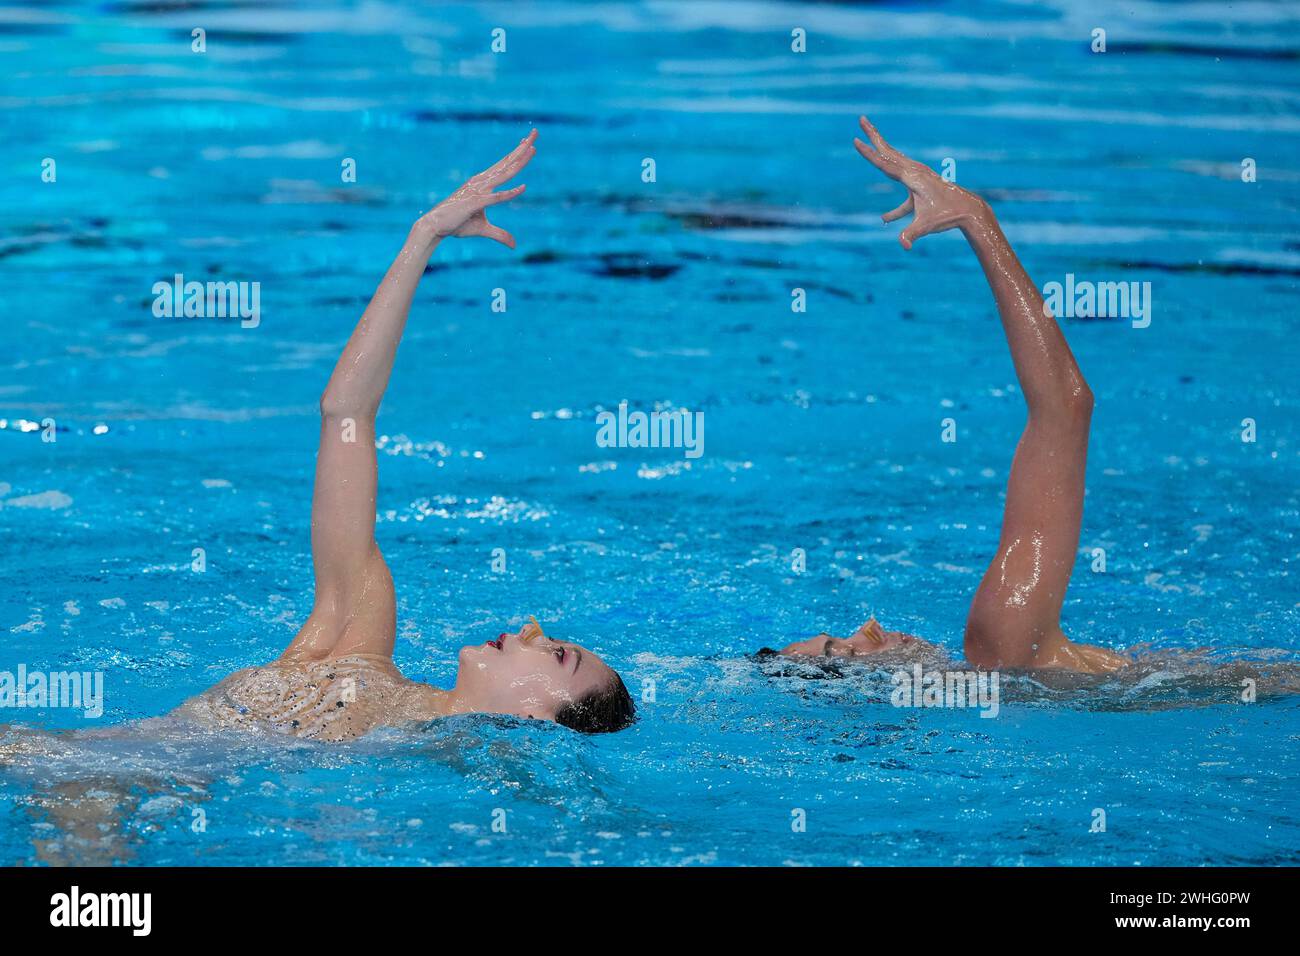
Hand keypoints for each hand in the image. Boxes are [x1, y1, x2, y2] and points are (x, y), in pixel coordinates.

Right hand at [420, 129, 535, 247]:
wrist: (435, 226)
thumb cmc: (457, 223)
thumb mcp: (484, 229)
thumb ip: (500, 235)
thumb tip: (514, 245)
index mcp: (483, 183)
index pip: (504, 166)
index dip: (517, 154)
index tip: (529, 143)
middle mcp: (482, 182)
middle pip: (507, 162)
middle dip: (522, 148)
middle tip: (536, 133)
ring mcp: (479, 190)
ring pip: (504, 174)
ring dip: (519, 162)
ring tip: (533, 148)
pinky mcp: (475, 203)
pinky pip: (496, 197)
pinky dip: (509, 193)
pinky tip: (523, 188)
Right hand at [853, 116, 988, 249]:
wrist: (968, 210)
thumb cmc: (946, 217)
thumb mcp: (925, 226)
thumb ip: (911, 235)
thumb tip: (903, 246)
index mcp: (912, 178)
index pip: (884, 164)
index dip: (868, 154)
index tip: (855, 141)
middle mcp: (914, 171)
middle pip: (888, 150)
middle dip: (873, 135)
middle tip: (861, 119)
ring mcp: (918, 173)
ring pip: (894, 158)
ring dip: (880, 145)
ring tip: (869, 134)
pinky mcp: (921, 180)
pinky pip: (900, 173)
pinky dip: (889, 168)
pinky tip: (884, 201)